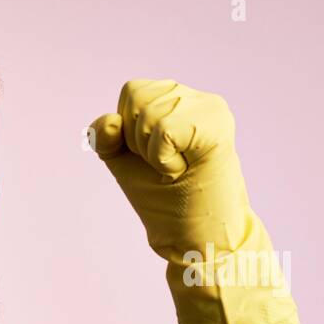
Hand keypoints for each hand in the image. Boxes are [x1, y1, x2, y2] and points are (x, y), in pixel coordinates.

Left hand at [88, 79, 247, 256]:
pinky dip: (163, 159)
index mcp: (175, 98)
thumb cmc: (162, 197)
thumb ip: (106, 137)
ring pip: (150, 114)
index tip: (153, 155)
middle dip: (138, 142)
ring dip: (152, 153)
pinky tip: (183, 169)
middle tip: (167, 163)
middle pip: (136, 98)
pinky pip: (164, 131)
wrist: (193, 232)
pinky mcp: (216, 123)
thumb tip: (111, 121)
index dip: (128, 130)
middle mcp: (194, 97)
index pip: (132, 91)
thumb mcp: (124, 161)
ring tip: (178, 167)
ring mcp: (209, 107)